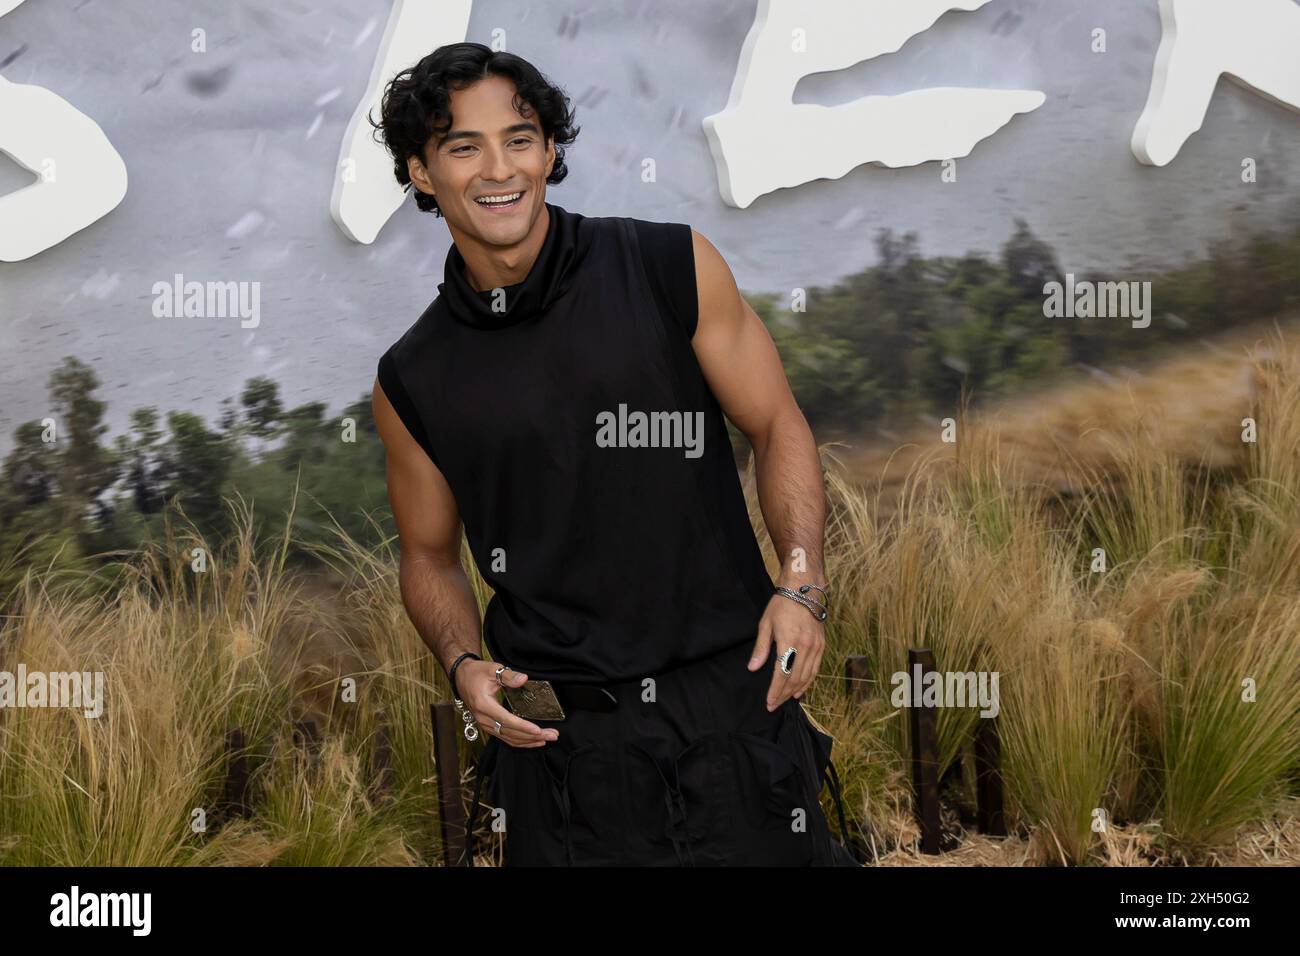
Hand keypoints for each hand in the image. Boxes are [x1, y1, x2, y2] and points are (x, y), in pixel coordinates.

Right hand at [457, 660, 559, 747]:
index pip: (506, 720)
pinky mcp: (488, 726)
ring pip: (508, 738)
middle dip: (532, 736)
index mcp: (484, 705)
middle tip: (552, 735)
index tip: (538, 730)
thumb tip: (523, 679)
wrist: (462, 677)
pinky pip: (505, 738)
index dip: (523, 726)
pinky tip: (533, 741)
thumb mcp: (492, 669)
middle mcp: (483, 718)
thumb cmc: (477, 673)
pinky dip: (520, 742)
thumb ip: (508, 675)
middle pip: (510, 733)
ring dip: (528, 741)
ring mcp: (485, 724)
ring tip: (547, 739)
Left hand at [748, 591, 825, 711]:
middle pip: (795, 678)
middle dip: (784, 694)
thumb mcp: (766, 624)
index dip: (775, 691)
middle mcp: (805, 646)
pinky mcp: (822, 645)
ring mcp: (816, 646)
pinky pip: (816, 669)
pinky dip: (808, 682)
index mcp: (789, 641)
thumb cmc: (781, 605)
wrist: (804, 590)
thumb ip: (761, 648)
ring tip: (785, 700)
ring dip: (796, 691)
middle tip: (774, 705)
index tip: (769, 702)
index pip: (782, 674)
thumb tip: (753, 668)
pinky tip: (800, 690)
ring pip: (807, 676)